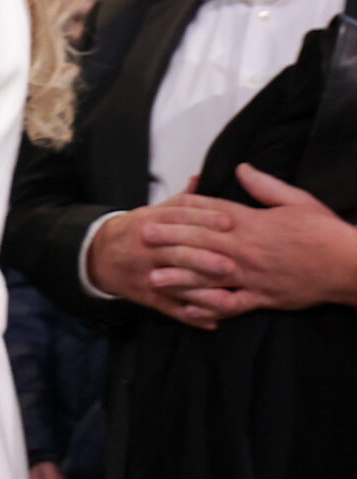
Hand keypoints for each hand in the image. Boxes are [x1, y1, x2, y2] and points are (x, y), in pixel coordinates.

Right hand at [85, 200, 226, 327]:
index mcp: (147, 222)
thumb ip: (180, 200)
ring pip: (173, 282)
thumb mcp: (152, 212)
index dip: (202, 218)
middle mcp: (144, 247)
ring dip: (200, 291)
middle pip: (175, 252)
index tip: (229, 222)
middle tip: (231, 264)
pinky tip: (212, 321)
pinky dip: (190, 316)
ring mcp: (143, 273)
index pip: (176, 218)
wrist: (98, 256)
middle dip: (203, 259)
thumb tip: (201, 177)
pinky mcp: (145, 296)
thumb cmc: (136, 232)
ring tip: (227, 297)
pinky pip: (168, 308)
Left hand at [133, 164, 356, 318]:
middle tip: (143, 237)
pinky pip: (231, 305)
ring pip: (208, 276)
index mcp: (251, 222)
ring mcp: (252, 276)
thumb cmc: (325, 232)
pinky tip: (189, 311)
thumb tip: (240, 168)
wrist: (351, 265)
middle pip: (200, 242)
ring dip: (179, 276)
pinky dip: (209, 308)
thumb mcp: (296, 201)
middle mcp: (246, 249)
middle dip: (170, 239)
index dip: (182, 211)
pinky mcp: (263, 298)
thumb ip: (263, 185)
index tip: (161, 208)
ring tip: (153, 276)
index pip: (208, 213)